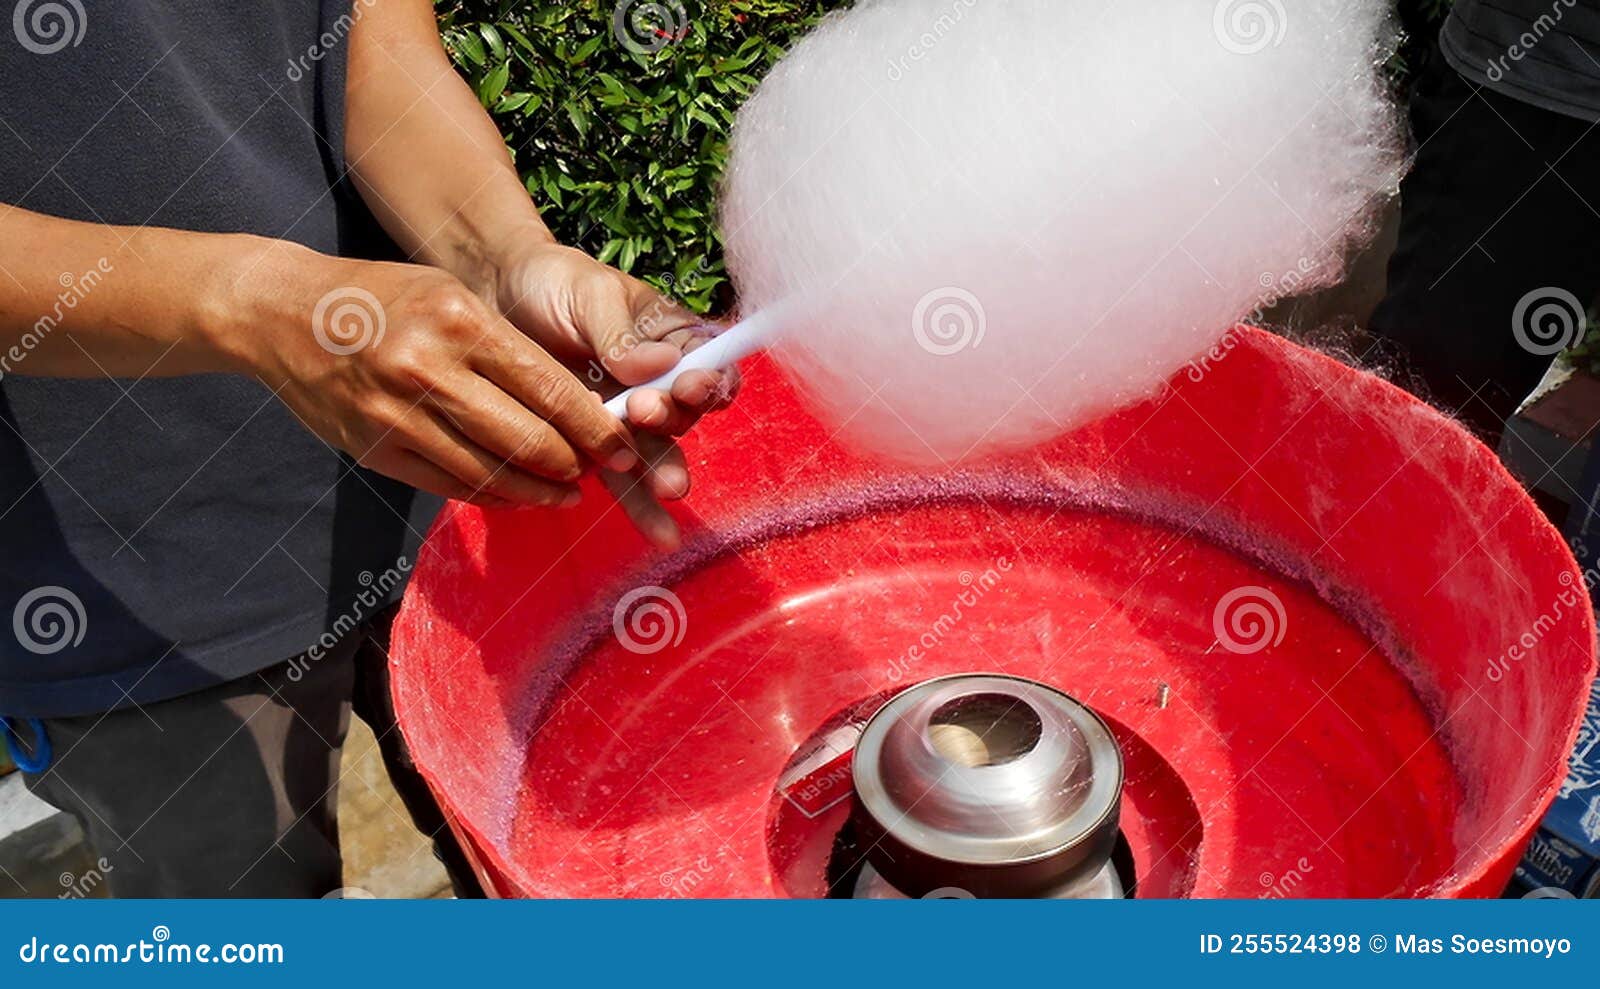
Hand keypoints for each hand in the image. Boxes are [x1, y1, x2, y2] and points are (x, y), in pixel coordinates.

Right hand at [233, 250, 639, 510]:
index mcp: (460, 321)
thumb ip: (506, 347)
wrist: (283, 313)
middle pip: (527, 439)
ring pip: (492, 472)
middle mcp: (429, 369)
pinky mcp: (377, 450)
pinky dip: (495, 496)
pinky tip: (520, 495)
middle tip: (603, 472)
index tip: (625, 445)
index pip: (548, 387)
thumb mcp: (448, 295)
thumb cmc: (383, 299)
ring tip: (568, 492)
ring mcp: (399, 415)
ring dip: (540, 490)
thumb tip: (574, 404)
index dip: (595, 426)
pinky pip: (452, 486)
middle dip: (576, 464)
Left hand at [489, 243, 739, 546]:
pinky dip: (640, 506)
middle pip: (682, 413)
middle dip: (669, 418)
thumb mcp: (588, 294)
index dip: (708, 379)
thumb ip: (620, 332)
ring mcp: (630, 418)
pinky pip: (623, 479)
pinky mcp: (596, 445)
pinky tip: (660, 532)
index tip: (690, 384)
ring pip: (657, 451)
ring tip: (666, 490)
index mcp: (671, 339)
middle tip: (641, 412)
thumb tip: (657, 364)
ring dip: (663, 471)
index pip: (707, 364)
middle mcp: (659, 383)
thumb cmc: (553, 285)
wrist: (499, 299)